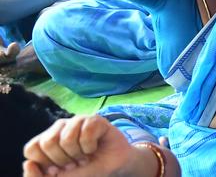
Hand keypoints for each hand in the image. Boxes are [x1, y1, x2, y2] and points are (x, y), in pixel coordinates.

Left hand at [22, 115, 146, 175]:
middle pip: (48, 142)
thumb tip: (27, 163)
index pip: (32, 148)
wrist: (113, 168)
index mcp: (46, 141)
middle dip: (63, 159)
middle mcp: (59, 128)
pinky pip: (86, 133)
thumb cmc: (85, 172)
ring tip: (85, 156)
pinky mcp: (94, 119)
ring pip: (67, 138)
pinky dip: (90, 147)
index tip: (57, 169)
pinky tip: (94, 147)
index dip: (44, 163)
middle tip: (74, 162)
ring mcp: (76, 121)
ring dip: (78, 154)